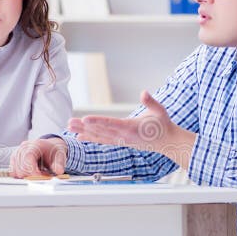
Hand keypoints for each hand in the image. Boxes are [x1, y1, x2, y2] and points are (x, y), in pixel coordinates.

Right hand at [10, 138, 67, 177]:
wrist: (49, 147)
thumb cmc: (53, 151)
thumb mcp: (60, 156)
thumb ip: (59, 164)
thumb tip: (59, 171)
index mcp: (35, 145)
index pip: (28, 157)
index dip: (32, 170)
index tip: (40, 177)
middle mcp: (24, 147)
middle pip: (22, 167)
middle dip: (33, 175)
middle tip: (44, 174)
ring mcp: (17, 153)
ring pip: (17, 171)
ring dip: (28, 176)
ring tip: (38, 172)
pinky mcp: (14, 159)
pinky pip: (14, 172)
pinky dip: (22, 176)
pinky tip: (31, 172)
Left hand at [67, 90, 196, 169]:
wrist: (167, 143)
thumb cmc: (163, 125)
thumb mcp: (160, 111)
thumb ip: (151, 102)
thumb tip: (144, 92)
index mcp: (132, 128)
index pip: (112, 124)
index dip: (98, 122)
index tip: (85, 119)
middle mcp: (124, 136)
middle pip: (100, 131)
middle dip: (84, 127)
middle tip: (70, 122)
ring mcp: (121, 140)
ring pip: (99, 136)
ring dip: (83, 132)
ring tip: (70, 127)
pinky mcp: (120, 142)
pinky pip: (103, 140)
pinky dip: (90, 138)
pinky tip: (79, 137)